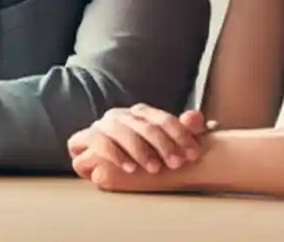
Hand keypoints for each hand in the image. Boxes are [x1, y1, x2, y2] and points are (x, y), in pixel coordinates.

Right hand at [67, 104, 208, 177]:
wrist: (97, 165)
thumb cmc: (136, 157)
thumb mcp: (163, 146)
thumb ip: (182, 131)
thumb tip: (198, 118)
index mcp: (139, 114)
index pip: (161, 118)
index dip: (180, 134)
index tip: (193, 154)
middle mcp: (119, 116)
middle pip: (143, 125)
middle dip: (163, 145)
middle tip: (177, 164)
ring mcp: (100, 127)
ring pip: (120, 130)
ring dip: (140, 150)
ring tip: (155, 169)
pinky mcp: (84, 140)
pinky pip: (98, 142)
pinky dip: (115, 154)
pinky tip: (129, 168)